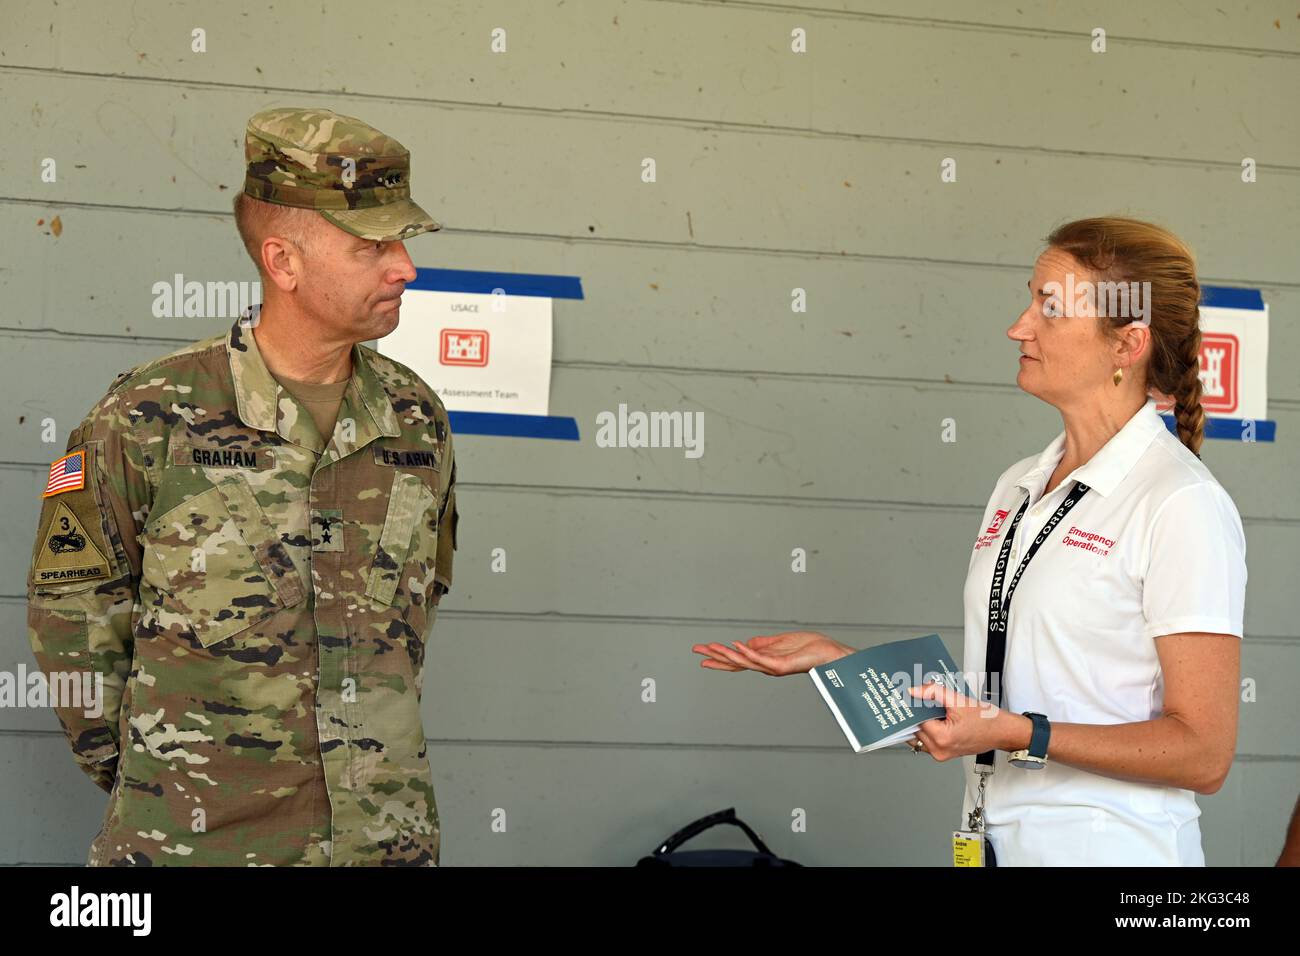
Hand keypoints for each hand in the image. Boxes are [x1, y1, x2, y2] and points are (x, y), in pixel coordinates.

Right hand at [692, 631, 851, 676]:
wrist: (830, 653)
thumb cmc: (810, 648)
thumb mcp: (781, 642)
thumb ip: (763, 643)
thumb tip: (745, 643)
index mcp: (765, 660)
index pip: (737, 660)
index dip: (719, 656)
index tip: (702, 652)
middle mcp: (766, 666)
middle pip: (735, 663)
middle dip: (715, 656)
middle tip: (696, 650)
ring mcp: (772, 667)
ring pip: (743, 661)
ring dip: (726, 654)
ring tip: (711, 646)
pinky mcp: (781, 665)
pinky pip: (760, 658)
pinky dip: (747, 652)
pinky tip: (736, 645)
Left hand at [905, 682, 1024, 760]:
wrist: (1001, 731)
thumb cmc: (986, 719)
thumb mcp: (958, 700)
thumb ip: (933, 692)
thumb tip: (914, 691)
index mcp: (942, 738)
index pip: (915, 720)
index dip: (913, 706)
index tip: (909, 697)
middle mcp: (939, 750)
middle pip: (915, 728)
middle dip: (915, 714)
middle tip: (917, 700)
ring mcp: (940, 754)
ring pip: (918, 735)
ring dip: (921, 722)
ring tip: (929, 708)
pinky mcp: (943, 754)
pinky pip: (926, 741)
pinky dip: (927, 729)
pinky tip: (934, 717)